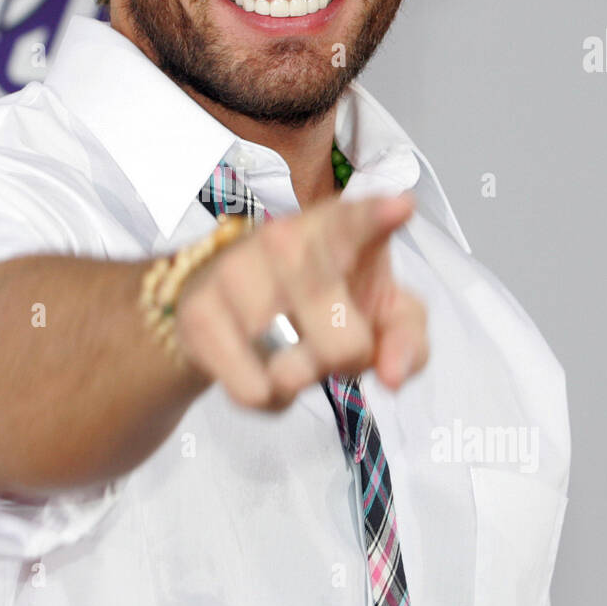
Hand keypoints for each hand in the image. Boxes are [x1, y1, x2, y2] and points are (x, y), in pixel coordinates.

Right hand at [173, 193, 426, 410]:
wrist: (228, 307)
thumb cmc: (322, 301)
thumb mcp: (379, 312)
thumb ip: (407, 338)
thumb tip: (393, 377)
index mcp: (337, 228)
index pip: (356, 221)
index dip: (376, 217)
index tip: (400, 208)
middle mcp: (284, 240)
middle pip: (345, 345)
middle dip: (349, 362)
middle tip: (334, 343)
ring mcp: (236, 274)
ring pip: (293, 373)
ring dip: (302, 380)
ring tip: (291, 349)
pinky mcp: (199, 313)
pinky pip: (254, 392)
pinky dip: (268, 397)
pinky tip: (260, 367)